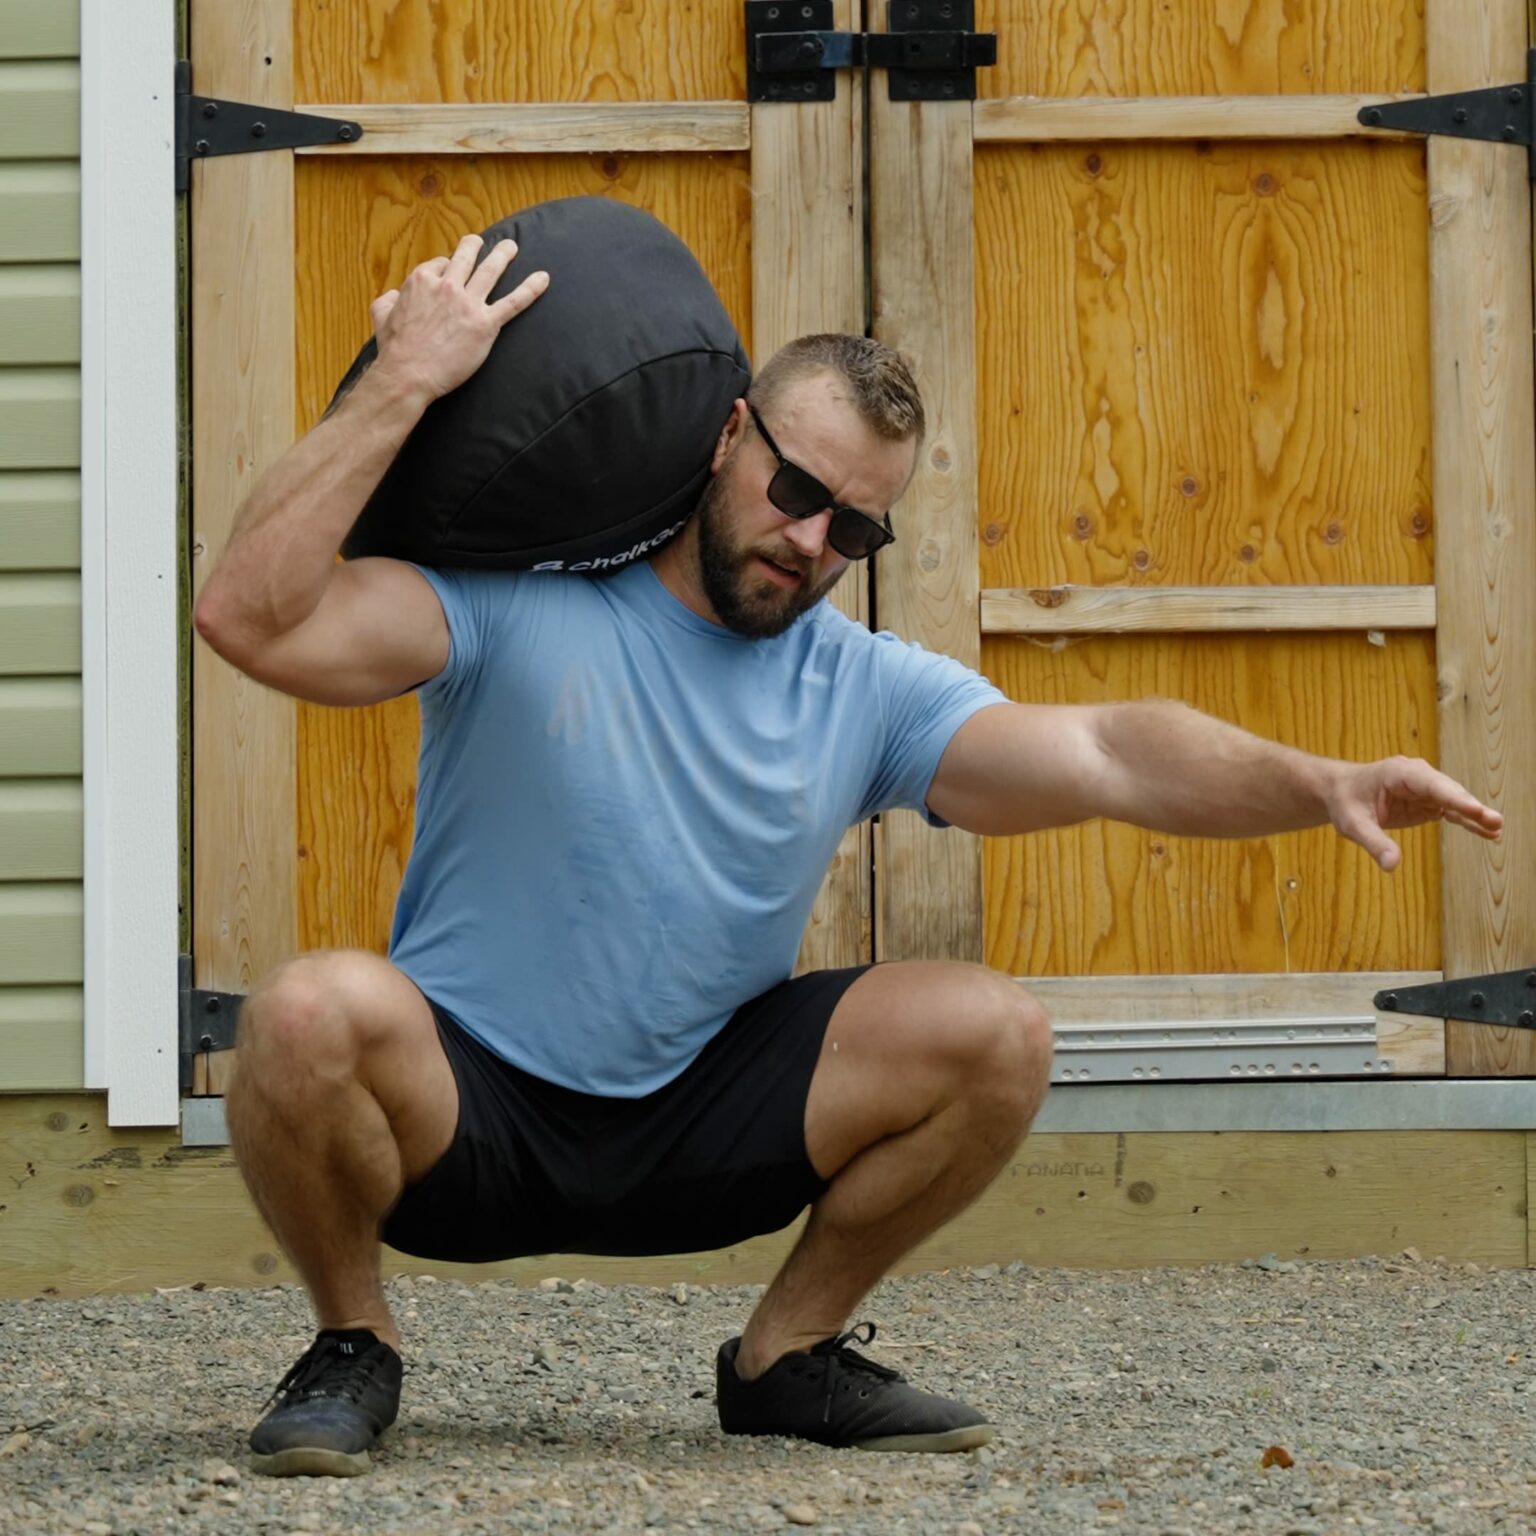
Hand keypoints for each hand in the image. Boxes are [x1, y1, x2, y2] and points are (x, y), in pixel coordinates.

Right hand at [367, 233, 548, 403]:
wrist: (409, 373)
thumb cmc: (395, 348)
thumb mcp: (381, 316)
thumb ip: (387, 300)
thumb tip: (393, 295)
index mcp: (422, 280)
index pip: (440, 264)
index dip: (446, 268)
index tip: (450, 273)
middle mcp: (447, 285)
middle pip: (466, 257)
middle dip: (475, 246)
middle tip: (484, 242)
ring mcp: (468, 303)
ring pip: (490, 271)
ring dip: (503, 256)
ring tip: (511, 247)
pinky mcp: (485, 324)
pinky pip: (513, 302)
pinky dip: (530, 289)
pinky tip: (544, 279)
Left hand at [1325, 756, 1501, 870]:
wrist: (1340, 792)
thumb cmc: (1345, 802)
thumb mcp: (1352, 824)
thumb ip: (1373, 842)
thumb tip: (1391, 865)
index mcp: (1399, 773)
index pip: (1431, 785)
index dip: (1453, 797)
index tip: (1474, 809)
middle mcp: (1417, 776)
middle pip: (1448, 792)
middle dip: (1471, 807)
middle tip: (1494, 822)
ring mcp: (1426, 789)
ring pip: (1455, 802)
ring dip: (1475, 816)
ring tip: (1496, 829)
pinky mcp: (1428, 802)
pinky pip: (1451, 811)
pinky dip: (1467, 822)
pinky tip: (1488, 833)